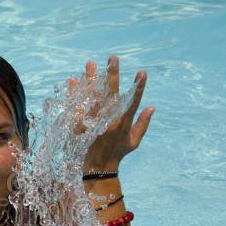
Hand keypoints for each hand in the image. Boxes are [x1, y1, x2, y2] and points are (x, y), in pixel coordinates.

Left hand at [69, 56, 153, 171]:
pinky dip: (74, 93)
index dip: (138, 87)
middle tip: (112, 58)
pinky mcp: (80, 126)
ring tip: (90, 63)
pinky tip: (73, 80)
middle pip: (111, 93)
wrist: (96, 167)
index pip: (133, 101)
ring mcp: (94, 122)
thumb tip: (152, 107)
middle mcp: (109, 120)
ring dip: (91, 79)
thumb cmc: (117, 153)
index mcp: (123, 122)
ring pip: (93, 96)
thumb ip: (143, 124)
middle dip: (112, 75)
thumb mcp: (134, 142)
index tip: (142, 72)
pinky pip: (76, 106)